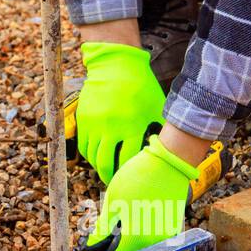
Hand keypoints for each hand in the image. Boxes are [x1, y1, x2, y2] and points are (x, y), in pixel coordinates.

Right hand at [75, 41, 164, 183]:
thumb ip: (159, 129)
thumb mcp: (155, 108)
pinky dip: (89, 156)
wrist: (115, 65)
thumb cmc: (141, 86)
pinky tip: (97, 158)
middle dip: (110, 178)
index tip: (132, 180)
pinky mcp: (83, 119)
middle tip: (115, 184)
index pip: (128, 160)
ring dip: (98, 168)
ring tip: (106, 172)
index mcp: (131, 126)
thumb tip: (167, 149)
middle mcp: (110, 127)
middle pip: (106, 164)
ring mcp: (94, 124)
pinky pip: (83, 146)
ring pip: (92, 157)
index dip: (129, 174)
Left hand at [81, 135, 200, 250]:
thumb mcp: (113, 201)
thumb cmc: (138, 178)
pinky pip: (153, 240)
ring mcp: (166, 236)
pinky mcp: (173, 229)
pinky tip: (136, 220)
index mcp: (135, 237)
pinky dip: (142, 235)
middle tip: (104, 240)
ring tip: (120, 226)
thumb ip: (103, 226)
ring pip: (142, 249)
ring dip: (129, 244)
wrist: (169, 163)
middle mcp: (153, 242)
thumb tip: (93, 242)